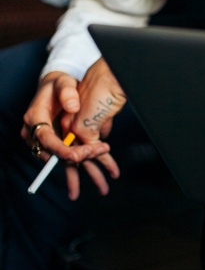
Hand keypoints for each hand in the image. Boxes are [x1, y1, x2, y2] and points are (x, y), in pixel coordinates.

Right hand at [22, 58, 126, 198]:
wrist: (55, 89)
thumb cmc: (57, 85)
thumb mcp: (62, 82)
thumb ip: (66, 92)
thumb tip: (73, 106)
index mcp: (35, 119)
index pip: (46, 139)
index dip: (61, 150)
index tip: (76, 156)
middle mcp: (37, 134)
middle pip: (57, 153)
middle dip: (80, 157)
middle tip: (100, 152)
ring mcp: (48, 142)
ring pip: (65, 160)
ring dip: (85, 171)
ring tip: (103, 187)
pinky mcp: (58, 145)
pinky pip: (70, 159)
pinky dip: (83, 170)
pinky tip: (97, 180)